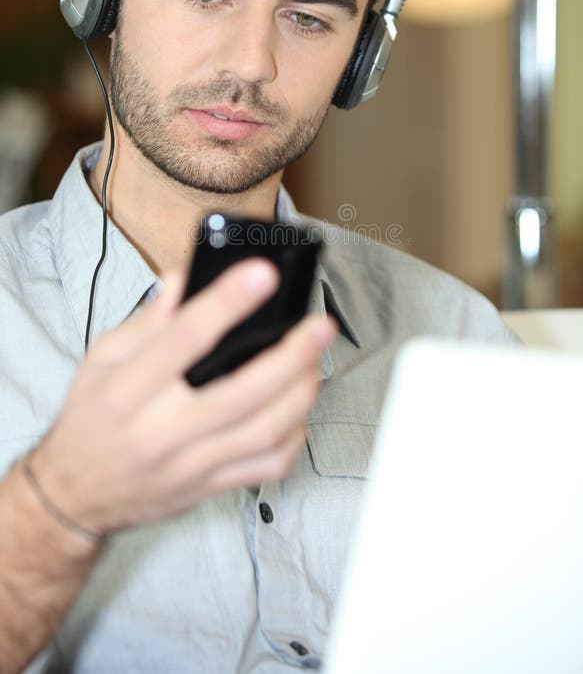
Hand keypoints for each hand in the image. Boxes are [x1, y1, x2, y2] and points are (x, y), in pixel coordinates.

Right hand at [30, 259, 335, 535]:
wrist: (76, 494)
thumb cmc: (92, 419)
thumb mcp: (102, 358)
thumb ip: (149, 319)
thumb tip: (186, 277)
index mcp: (130, 389)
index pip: (184, 339)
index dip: (227, 303)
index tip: (262, 275)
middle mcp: (161, 430)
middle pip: (241, 393)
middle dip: (291, 356)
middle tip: (319, 327)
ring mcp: (189, 464)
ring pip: (263, 433)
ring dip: (300, 394)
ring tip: (314, 362)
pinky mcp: (209, 487)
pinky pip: (267, 467)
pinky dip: (294, 436)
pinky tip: (298, 408)